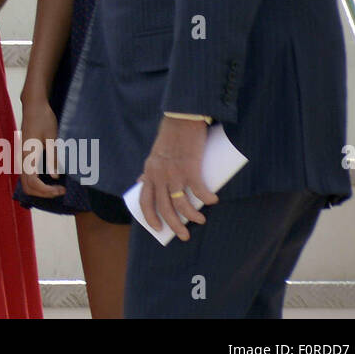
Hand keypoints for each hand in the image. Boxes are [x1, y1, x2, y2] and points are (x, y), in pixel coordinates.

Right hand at [18, 89, 64, 198]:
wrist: (33, 105)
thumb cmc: (44, 119)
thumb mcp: (52, 138)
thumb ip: (53, 158)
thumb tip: (55, 177)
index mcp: (28, 155)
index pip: (32, 182)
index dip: (46, 191)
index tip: (60, 189)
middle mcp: (22, 158)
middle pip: (27, 186)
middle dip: (43, 193)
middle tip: (60, 191)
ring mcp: (22, 157)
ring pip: (25, 181)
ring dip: (39, 188)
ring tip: (56, 186)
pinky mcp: (25, 154)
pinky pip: (27, 174)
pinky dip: (37, 182)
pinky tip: (49, 178)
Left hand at [137, 117, 217, 240]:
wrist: (181, 117)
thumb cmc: (170, 136)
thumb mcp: (154, 154)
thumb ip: (150, 169)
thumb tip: (141, 182)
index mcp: (149, 172)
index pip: (145, 200)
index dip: (150, 217)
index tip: (158, 228)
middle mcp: (159, 174)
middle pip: (164, 207)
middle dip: (174, 225)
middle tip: (184, 235)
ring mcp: (174, 172)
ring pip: (181, 203)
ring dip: (192, 216)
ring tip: (200, 220)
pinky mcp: (190, 166)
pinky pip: (199, 190)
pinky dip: (207, 199)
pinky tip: (213, 201)